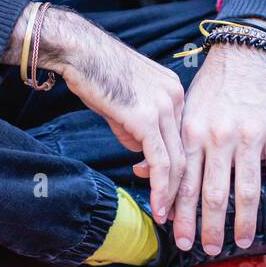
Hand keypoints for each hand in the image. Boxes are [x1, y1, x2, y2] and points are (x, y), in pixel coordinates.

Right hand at [5, 4, 185, 224]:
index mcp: (174, 90)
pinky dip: (160, 188)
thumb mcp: (127, 100)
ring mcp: (164, 107)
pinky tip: (156, 205)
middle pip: (185, 151)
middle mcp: (176, 97)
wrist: (80, 52)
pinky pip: (161, 162)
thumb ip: (138, 126)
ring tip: (163, 214)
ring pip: (177, 161)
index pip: (182, 136)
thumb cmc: (96, 72)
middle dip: (179, 186)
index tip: (168, 190)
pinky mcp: (147, 119)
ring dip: (170, 193)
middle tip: (172, 210)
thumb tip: (141, 154)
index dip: (176, 167)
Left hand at [133, 31, 265, 255]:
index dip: (181, 214)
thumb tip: (142, 173)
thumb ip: (168, 143)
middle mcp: (219, 136)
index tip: (179, 238)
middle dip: (210, 226)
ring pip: (247, 190)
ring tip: (240, 242)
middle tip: (208, 250)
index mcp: (193, 131)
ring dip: (243, 222)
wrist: (247, 53)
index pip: (184, 182)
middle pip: (214, 193)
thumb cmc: (212, 86)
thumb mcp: (184, 109)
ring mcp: (250, 135)